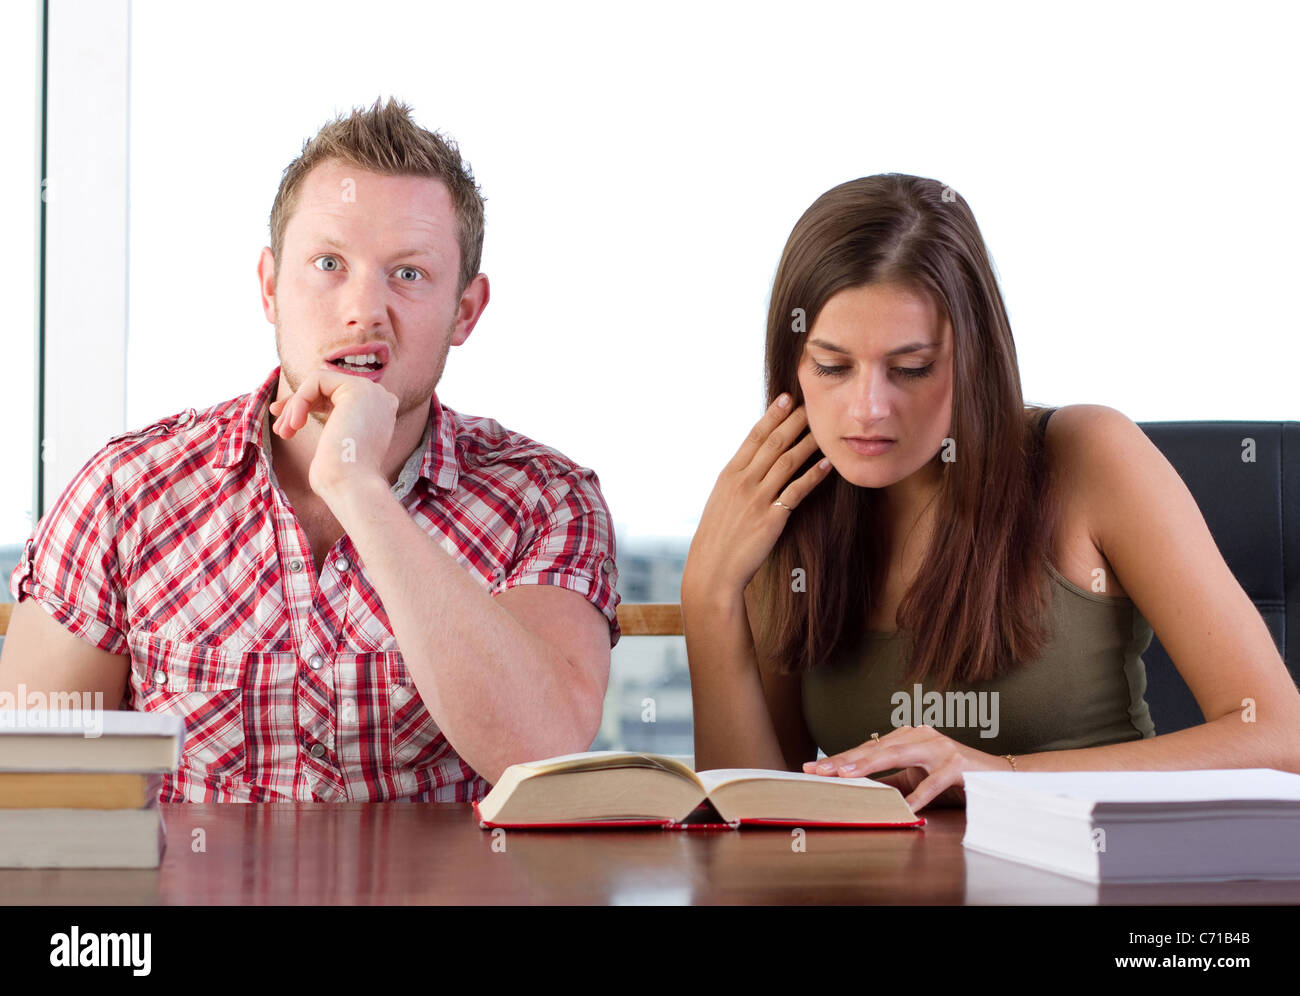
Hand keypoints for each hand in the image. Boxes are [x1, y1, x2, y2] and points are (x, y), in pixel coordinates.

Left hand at [269, 370, 398, 506]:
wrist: (351, 486)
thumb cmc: (340, 476)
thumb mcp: (332, 443)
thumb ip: (330, 423)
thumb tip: (300, 407)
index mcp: (379, 413)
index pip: (336, 397)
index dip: (308, 406)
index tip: (285, 424)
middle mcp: (380, 399)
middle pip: (326, 388)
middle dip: (297, 405)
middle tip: (279, 428)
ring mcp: (372, 391)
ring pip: (318, 383)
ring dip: (295, 406)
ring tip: (283, 432)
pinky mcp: (357, 388)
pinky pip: (316, 381)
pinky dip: (299, 401)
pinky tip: (294, 425)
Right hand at [682, 394, 833, 600]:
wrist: (712, 570)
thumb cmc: (717, 537)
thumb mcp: (721, 501)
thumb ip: (738, 480)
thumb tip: (754, 463)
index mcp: (728, 475)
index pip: (753, 437)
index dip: (772, 416)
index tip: (786, 398)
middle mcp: (742, 482)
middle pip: (773, 444)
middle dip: (794, 421)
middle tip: (813, 404)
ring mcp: (757, 499)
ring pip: (787, 462)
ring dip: (808, 443)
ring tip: (825, 429)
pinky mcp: (771, 518)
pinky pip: (796, 491)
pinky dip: (813, 476)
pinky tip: (827, 464)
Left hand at [801, 725, 1011, 811]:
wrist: (998, 775)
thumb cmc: (953, 776)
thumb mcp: (916, 777)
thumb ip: (891, 780)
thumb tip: (858, 787)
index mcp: (909, 736)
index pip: (869, 747)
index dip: (841, 757)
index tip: (814, 767)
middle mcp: (922, 736)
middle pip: (878, 748)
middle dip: (846, 759)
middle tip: (819, 770)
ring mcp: (941, 748)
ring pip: (900, 755)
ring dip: (870, 765)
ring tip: (846, 775)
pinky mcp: (958, 766)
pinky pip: (934, 781)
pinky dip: (919, 794)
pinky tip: (904, 806)